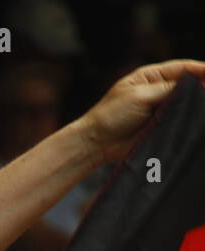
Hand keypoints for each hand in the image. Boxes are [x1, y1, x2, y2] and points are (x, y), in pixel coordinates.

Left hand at [78, 60, 204, 163]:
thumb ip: (168, 89)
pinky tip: (200, 120)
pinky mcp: (161, 127)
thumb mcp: (140, 95)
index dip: (202, 68)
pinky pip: (181, 122)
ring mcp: (161, 110)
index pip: (183, 68)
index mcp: (151, 77)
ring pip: (188, 103)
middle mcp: (159, 91)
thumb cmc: (110, 115)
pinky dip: (192, 120)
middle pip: (190, 84)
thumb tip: (195, 83)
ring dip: (200, 103)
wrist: (96, 143)